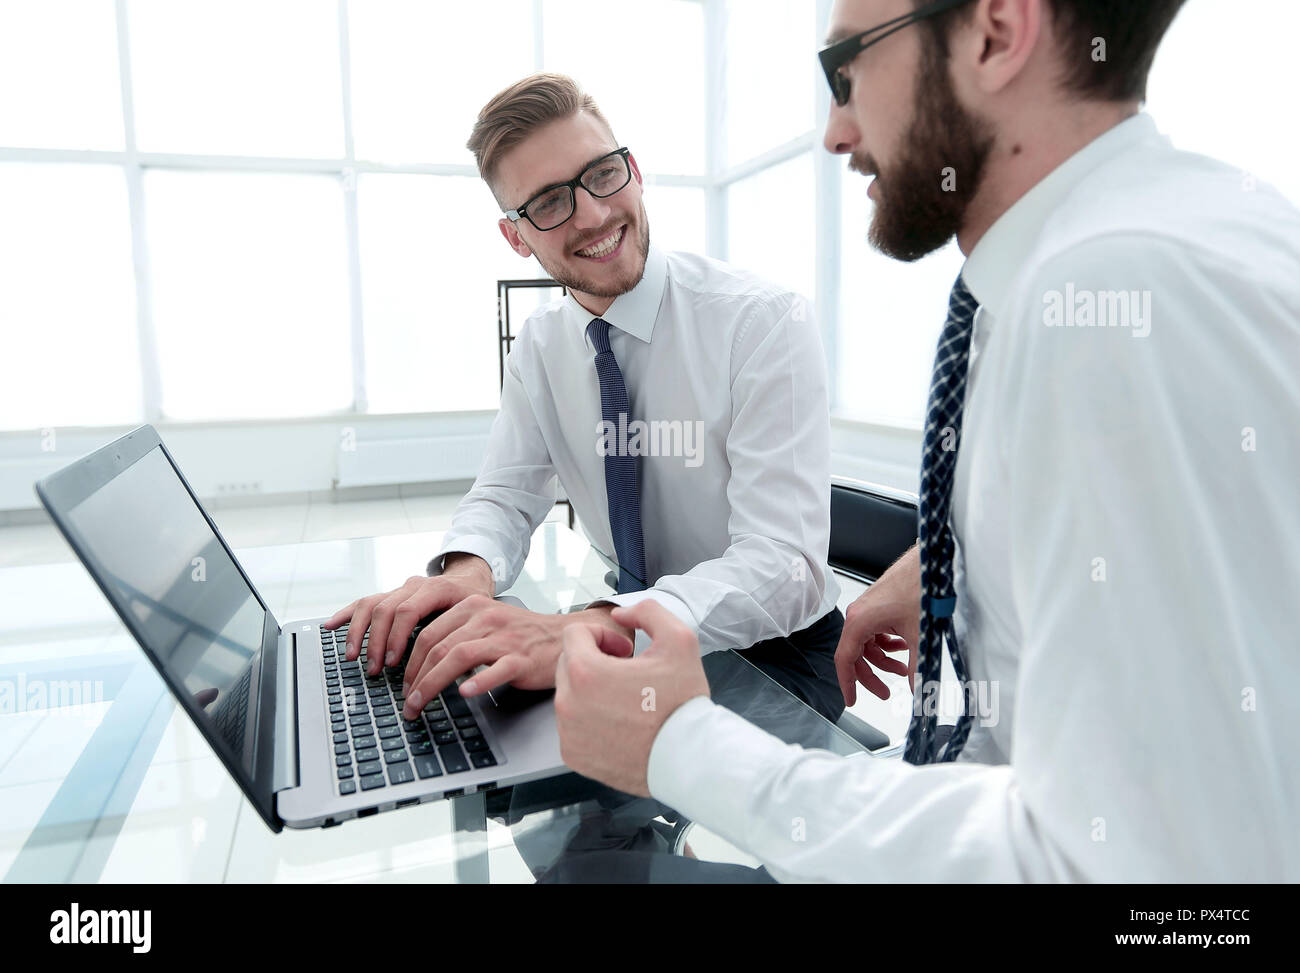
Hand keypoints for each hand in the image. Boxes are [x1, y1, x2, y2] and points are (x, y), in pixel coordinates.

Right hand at [322, 553, 493, 674]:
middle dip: (376, 641)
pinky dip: (345, 615)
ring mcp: (399, 589)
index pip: (408, 610)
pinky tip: (330, 626)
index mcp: (436, 588)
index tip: (392, 662)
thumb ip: (463, 634)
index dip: (396, 637)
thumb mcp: (477, 615)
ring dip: (358, 633)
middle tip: (375, 668)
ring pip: (370, 605)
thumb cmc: (475, 601)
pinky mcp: (390, 595)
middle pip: (385, 609)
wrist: (470, 580)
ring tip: (353, 656)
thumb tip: (452, 666)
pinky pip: (363, 602)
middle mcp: (414, 585)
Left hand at [400, 601, 634, 718]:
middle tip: (406, 702)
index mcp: (473, 607)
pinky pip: (497, 669)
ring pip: (458, 657)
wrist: (567, 638)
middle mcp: (486, 618)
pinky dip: (478, 681)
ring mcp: (505, 638)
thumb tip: (422, 661)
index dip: (409, 662)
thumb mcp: (488, 624)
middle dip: (415, 678)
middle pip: (438, 646)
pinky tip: (465, 693)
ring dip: (431, 684)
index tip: (403, 684)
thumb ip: (458, 634)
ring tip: (419, 705)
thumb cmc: (525, 637)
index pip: (429, 634)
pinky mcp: (523, 659)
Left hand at [554, 601, 709, 796]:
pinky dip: (589, 720)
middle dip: (594, 661)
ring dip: (591, 691)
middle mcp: (568, 703)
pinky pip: (571, 726)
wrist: (688, 759)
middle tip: (627, 674)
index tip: (622, 651)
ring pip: (569, 695)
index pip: (574, 634)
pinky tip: (619, 724)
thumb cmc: (682, 705)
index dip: (601, 635)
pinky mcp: (573, 755)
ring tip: (625, 701)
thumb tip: (620, 615)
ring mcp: (568, 732)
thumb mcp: (679, 640)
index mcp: (586, 672)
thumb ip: (647, 613)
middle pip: (568, 664)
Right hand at [834, 544, 918, 705]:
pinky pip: (876, 633)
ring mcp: (868, 610)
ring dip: (883, 659)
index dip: (847, 683)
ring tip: (902, 668)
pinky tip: (903, 647)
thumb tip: (915, 688)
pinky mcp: (878, 606)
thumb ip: (915, 667)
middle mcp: (859, 615)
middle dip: (872, 676)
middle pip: (857, 655)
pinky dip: (888, 644)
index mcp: (860, 621)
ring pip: (868, 645)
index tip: (850, 699)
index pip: (845, 660)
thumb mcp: (918, 635)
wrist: (928, 564)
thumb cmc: (918, 587)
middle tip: (885, 692)